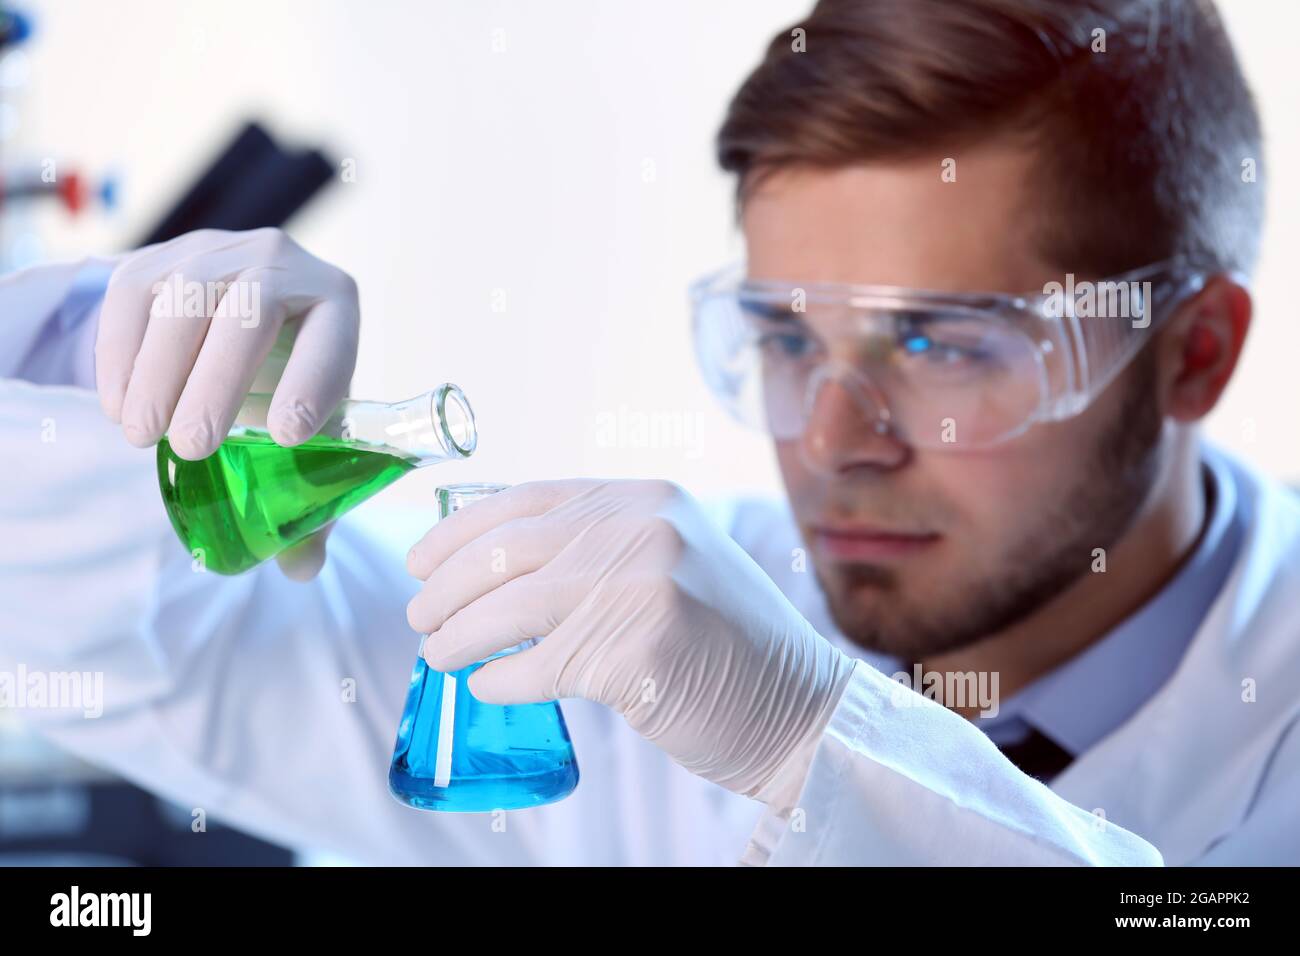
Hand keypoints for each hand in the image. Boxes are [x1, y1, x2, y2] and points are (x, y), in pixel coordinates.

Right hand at [94, 228, 359, 579]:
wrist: (237, 306)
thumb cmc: (284, 377)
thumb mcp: (309, 421)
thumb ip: (312, 491)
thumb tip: (299, 565)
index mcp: (336, 303)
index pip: (331, 335)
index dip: (313, 382)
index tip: (288, 438)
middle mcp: (282, 263)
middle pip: (249, 311)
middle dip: (216, 381)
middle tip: (191, 448)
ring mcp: (216, 252)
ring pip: (184, 297)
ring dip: (158, 371)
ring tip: (143, 435)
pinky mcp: (159, 256)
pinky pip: (132, 294)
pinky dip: (119, 353)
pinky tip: (118, 405)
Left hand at [405, 479, 855, 803]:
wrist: (799, 705)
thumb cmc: (724, 641)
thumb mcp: (668, 559)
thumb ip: (596, 545)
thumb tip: (487, 563)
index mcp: (646, 496)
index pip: (526, 499)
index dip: (458, 529)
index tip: (421, 560)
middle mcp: (644, 527)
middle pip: (507, 551)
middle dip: (445, 588)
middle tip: (420, 618)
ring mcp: (644, 584)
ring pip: (511, 607)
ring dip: (458, 636)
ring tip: (439, 655)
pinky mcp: (639, 650)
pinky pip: (537, 665)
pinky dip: (501, 680)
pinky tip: (488, 687)